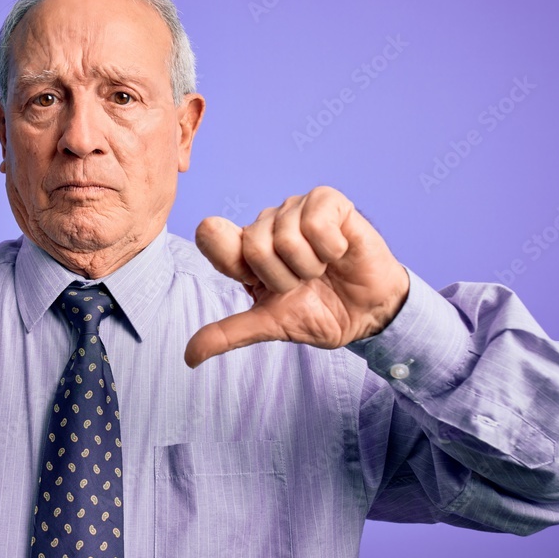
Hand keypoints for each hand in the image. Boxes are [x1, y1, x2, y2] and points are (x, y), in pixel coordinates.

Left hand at [184, 186, 409, 367]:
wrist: (368, 314)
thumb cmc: (319, 313)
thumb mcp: (271, 325)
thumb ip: (228, 334)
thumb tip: (190, 357)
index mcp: (244, 250)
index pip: (211, 236)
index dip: (231, 258)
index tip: (257, 279)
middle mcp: (265, 224)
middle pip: (254, 247)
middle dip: (285, 278)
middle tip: (303, 282)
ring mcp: (295, 209)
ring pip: (286, 237)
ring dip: (311, 266)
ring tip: (323, 269)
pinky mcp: (327, 201)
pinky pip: (316, 222)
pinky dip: (331, 249)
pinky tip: (338, 251)